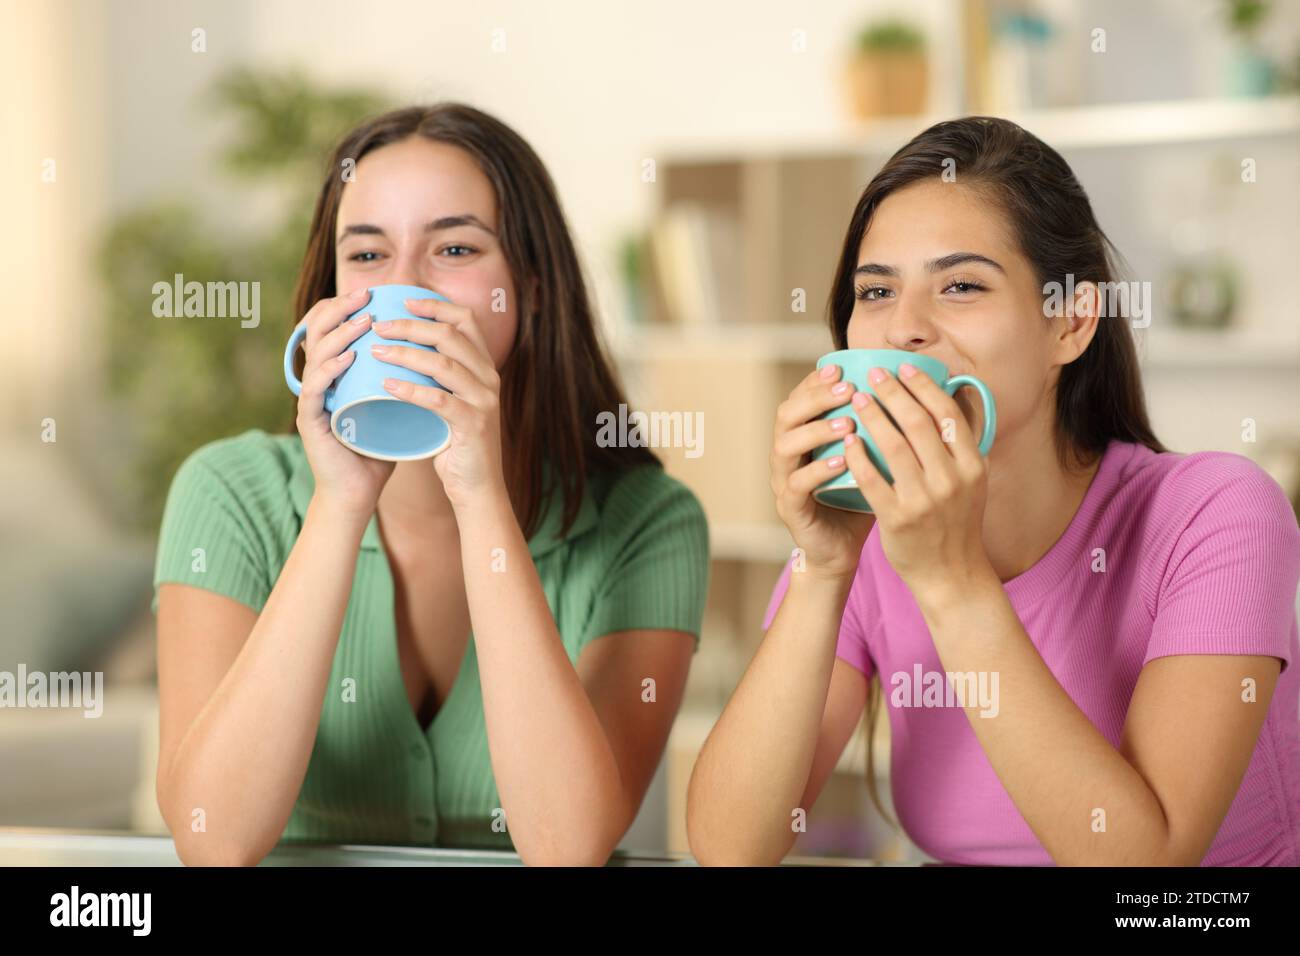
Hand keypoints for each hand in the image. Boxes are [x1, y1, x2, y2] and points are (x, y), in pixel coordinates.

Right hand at [293, 288, 396, 519]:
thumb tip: (436, 351)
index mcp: (333, 373)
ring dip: (340, 334)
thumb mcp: (391, 404)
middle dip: (340, 309)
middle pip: (317, 330)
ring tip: (364, 321)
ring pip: (315, 354)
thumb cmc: (378, 448)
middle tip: (365, 296)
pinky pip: (314, 388)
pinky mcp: (310, 421)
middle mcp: (317, 380)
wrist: (358, 493)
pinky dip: (330, 370)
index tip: (374, 293)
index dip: (344, 305)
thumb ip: (403, 378)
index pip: (329, 327)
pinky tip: (348, 358)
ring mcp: (311, 399)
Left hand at [370, 297, 506, 511]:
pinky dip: (411, 389)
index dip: (434, 305)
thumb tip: (402, 347)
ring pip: (443, 363)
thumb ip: (439, 376)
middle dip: (411, 325)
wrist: (477, 488)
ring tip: (375, 351)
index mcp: (484, 367)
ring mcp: (484, 401)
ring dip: (405, 353)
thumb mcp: (452, 401)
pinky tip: (386, 385)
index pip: (465, 319)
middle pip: (451, 334)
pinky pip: (439, 399)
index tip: (403, 301)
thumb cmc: (456, 444)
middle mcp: (489, 378)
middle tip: (378, 326)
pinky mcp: (473, 425)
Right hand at [770, 363, 875, 579]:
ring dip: (817, 430)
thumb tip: (923, 396)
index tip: (844, 367)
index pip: (802, 396)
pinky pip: (797, 484)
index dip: (818, 380)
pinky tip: (842, 462)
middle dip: (816, 397)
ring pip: (786, 445)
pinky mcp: (790, 507)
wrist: (841, 551)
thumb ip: (886, 430)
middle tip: (847, 388)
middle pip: (786, 413)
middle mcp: (788, 453)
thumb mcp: (875, 459)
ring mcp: (784, 480)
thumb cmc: (862, 500)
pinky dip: (818, 470)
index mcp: (805, 436)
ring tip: (848, 424)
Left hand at [842, 363, 993, 601]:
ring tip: (855, 398)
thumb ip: (959, 446)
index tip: (903, 367)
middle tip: (872, 374)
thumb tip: (948, 398)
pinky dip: (858, 455)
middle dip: (892, 392)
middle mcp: (952, 480)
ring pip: (893, 446)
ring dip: (871, 416)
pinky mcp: (898, 518)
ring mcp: (924, 500)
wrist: (951, 574)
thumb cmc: (955, 523)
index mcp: (972, 466)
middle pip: (918, 423)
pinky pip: (872, 479)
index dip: (923, 386)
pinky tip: (847, 438)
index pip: (947, 413)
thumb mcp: (970, 482)